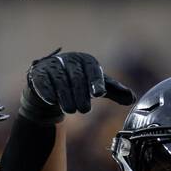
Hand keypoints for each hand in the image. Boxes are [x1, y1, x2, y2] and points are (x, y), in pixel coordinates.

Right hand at [20, 50, 135, 123]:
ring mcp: (52, 66)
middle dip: (80, 94)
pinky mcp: (38, 74)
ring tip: (70, 109)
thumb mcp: (96, 86)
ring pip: (60, 81)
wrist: (51, 84)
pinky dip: (48, 92)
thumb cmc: (79, 84)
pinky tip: (51, 99)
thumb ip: (114, 91)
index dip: (96, 80)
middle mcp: (69, 60)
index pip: (92, 69)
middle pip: (76, 77)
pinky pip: (43, 82)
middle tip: (84, 110)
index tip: (99, 93)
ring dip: (65, 97)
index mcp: (85, 61)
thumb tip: (133, 99)